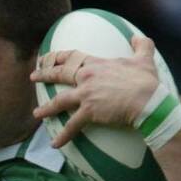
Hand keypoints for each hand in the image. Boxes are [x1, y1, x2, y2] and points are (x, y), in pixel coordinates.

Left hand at [31, 35, 161, 148]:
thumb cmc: (147, 81)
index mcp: (97, 64)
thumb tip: (136, 36)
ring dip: (46, 108)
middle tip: (33, 77)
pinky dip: (62, 136)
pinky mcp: (88, 112)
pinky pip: (71, 126)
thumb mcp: (145, 58)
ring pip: (59, 100)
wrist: (148, 100)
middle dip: (44, 74)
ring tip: (36, 113)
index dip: (59, 57)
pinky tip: (55, 144)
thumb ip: (141, 45)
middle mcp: (87, 77)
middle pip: (60, 74)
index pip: (73, 57)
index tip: (48, 58)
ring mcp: (86, 94)